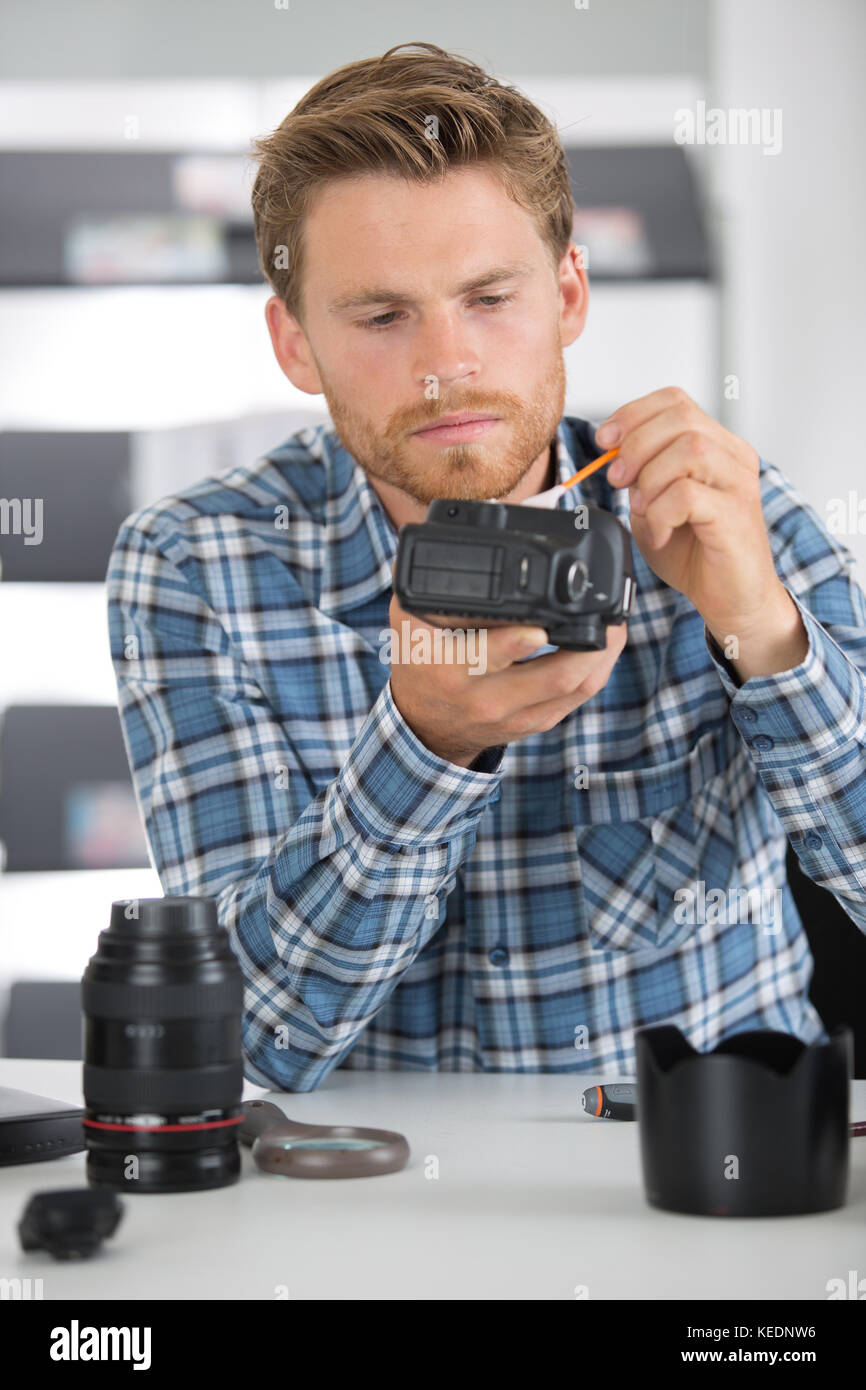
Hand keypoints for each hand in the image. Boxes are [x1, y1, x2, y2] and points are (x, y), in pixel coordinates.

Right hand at [386, 587, 627, 767]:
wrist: (425, 725)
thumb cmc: (422, 663)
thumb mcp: (411, 623)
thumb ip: (431, 586)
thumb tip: (464, 539)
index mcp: (450, 670)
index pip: (487, 656)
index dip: (516, 642)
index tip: (539, 628)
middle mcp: (486, 699)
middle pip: (553, 676)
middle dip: (589, 644)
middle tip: (609, 611)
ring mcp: (516, 716)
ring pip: (575, 687)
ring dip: (604, 653)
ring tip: (616, 620)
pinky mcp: (537, 722)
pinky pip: (578, 697)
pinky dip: (598, 667)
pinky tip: (607, 642)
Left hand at [599, 386, 788, 644]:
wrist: (732, 600)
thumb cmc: (696, 554)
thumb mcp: (655, 506)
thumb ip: (639, 477)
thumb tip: (612, 454)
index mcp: (717, 446)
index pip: (676, 401)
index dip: (633, 414)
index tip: (605, 442)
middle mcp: (734, 457)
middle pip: (681, 418)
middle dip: (636, 445)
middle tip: (618, 480)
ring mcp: (739, 484)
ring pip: (689, 449)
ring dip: (651, 478)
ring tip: (644, 508)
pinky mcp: (736, 514)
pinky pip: (688, 494)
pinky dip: (662, 512)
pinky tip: (662, 533)